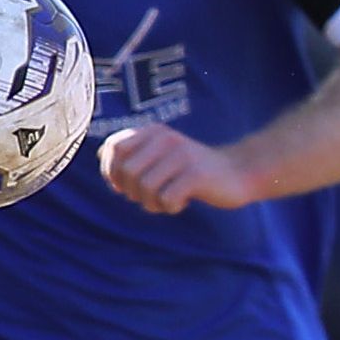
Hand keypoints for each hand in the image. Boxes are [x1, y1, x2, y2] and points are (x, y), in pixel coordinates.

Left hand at [98, 125, 257, 214]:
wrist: (237, 171)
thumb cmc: (193, 168)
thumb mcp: (162, 153)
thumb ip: (134, 151)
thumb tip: (101, 153)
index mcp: (154, 131)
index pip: (114, 147)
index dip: (111, 171)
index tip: (123, 186)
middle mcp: (165, 138)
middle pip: (126, 170)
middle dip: (131, 192)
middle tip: (149, 197)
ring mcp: (181, 155)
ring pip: (145, 187)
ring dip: (151, 203)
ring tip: (166, 201)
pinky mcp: (196, 174)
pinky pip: (166, 198)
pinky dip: (170, 207)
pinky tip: (182, 203)